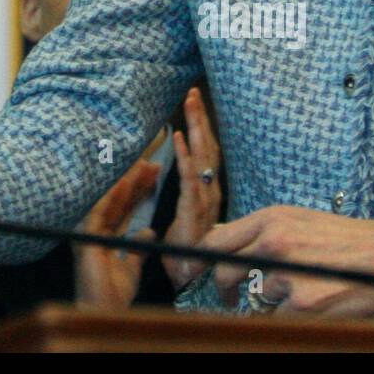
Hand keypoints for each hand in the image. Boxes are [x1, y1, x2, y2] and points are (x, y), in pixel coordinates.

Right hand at [73, 157, 160, 307]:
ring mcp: (89, 232)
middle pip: (119, 201)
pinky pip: (102, 211)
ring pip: (111, 201)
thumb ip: (139, 246)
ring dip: (127, 183)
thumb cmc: (114, 295)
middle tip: (152, 163)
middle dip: (136, 182)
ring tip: (143, 166)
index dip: (140, 192)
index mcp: (106, 237)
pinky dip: (113, 197)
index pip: (125, 208)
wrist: (104, 312)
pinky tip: (126, 182)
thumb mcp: (133, 267)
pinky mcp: (86, 237)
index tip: (154, 175)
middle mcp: (96, 231)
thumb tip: (149, 228)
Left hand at [163, 86, 223, 291]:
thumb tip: (163, 169)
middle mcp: (210, 191)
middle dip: (200, 118)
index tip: (193, 101)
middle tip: (192, 91)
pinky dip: (184, 156)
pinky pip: (189, 178)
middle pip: (207, 147)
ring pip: (202, 156)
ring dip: (195, 127)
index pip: (205, 151)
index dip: (200, 126)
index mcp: (206, 190)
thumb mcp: (182, 215)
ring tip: (189, 102)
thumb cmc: (187, 250)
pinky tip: (177, 137)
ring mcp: (205, 200)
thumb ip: (182, 192)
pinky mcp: (194, 211)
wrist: (192, 281)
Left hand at [197, 205, 373, 316]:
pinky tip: (313, 303)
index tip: (193, 271)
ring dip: (272, 301)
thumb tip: (220, 238)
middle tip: (227, 298)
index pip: (217, 239)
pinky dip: (291, 317)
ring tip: (302, 290)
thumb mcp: (297, 220)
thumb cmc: (342, 239)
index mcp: (270, 218)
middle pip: (226, 271)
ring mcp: (287, 273)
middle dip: (224, 289)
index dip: (201, 260)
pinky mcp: (303, 304)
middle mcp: (273, 242)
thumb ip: (260, 230)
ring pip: (257, 298)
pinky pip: (279, 318)